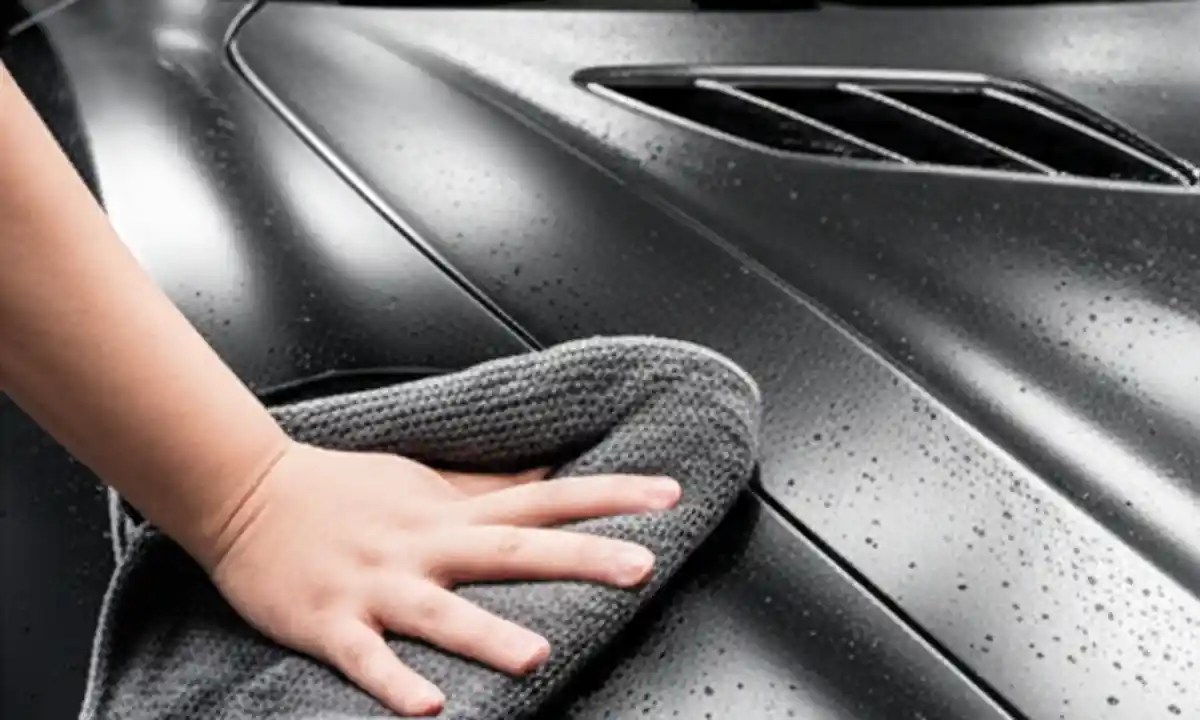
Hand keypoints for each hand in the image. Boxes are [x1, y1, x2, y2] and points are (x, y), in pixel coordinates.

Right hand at [204, 440, 680, 715]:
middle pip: (513, 551)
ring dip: (488, 634)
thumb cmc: (343, 490)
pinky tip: (430, 709)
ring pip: (441, 611)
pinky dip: (395, 682)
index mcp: (451, 513)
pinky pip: (367, 659)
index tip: (671, 496)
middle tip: (642, 568)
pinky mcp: (330, 622)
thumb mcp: (425, 482)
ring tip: (539, 656)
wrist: (243, 490)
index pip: (546, 499)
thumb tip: (552, 475)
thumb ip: (490, 488)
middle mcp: (424, 545)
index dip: (610, 497)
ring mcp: (377, 584)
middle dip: (579, 558)